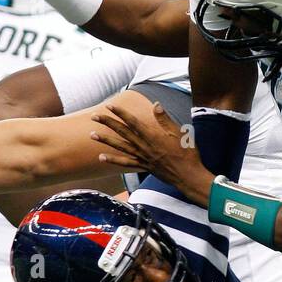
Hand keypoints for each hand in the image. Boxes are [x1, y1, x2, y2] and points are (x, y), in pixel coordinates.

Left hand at [90, 101, 212, 202]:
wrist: (189, 176)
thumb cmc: (187, 154)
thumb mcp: (180, 133)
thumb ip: (165, 119)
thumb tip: (156, 104)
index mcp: (153, 136)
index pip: (133, 121)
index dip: (120, 113)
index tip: (110, 106)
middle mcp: (144, 146)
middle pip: (122, 132)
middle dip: (108, 123)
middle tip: (94, 116)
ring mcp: (143, 157)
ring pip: (120, 147)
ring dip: (105, 140)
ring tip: (92, 134)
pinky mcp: (144, 166)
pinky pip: (125, 163)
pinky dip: (113, 160)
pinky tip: (102, 157)